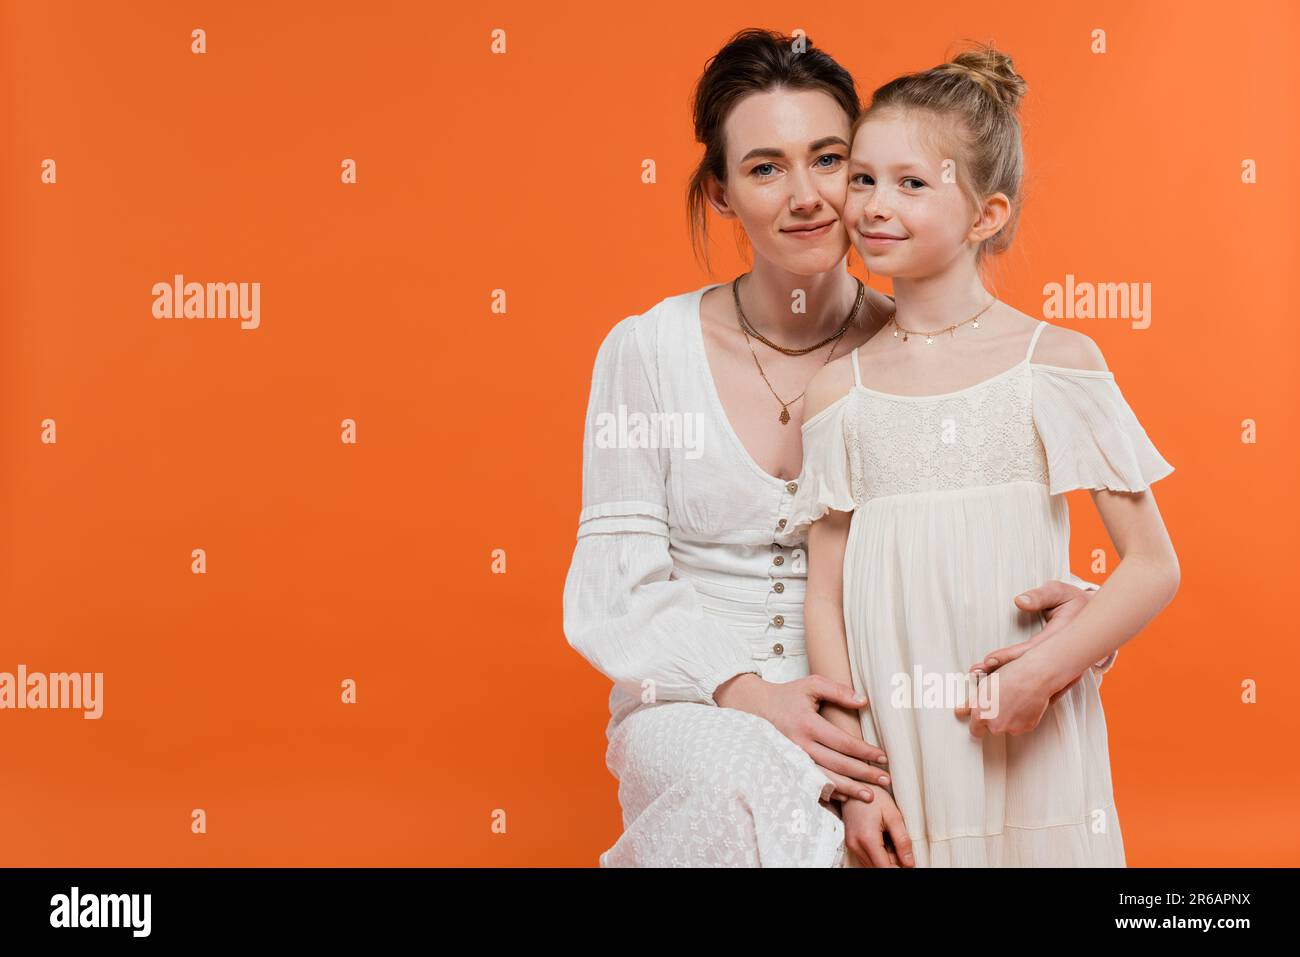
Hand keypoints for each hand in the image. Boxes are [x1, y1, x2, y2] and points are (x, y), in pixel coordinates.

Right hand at [714, 673, 889, 801]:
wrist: (756, 708)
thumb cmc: (788, 695)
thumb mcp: (812, 685)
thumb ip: (838, 691)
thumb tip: (864, 702)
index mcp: (808, 724)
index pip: (844, 742)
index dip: (865, 751)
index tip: (883, 757)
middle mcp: (800, 745)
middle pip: (838, 764)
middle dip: (864, 773)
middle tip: (886, 779)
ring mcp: (793, 759)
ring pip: (826, 779)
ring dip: (850, 789)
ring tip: (871, 796)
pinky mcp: (789, 767)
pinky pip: (811, 784)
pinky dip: (830, 792)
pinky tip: (846, 796)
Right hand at [841, 785, 913, 866]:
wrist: (854, 783)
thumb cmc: (874, 795)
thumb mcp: (893, 815)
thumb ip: (902, 840)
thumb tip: (909, 862)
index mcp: (867, 839)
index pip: (885, 868)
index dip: (900, 868)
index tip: (909, 862)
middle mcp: (855, 845)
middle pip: (878, 868)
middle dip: (894, 863)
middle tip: (902, 846)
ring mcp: (851, 845)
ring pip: (872, 865)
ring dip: (886, 859)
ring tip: (891, 839)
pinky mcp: (851, 842)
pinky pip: (867, 857)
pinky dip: (878, 854)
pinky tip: (884, 839)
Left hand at [956, 649, 1055, 736]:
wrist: (1034, 675)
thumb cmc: (1009, 677)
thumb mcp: (983, 687)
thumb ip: (970, 704)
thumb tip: (960, 711)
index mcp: (981, 715)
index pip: (975, 730)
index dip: (979, 723)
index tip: (981, 718)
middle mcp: (995, 725)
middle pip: (992, 729)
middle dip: (995, 719)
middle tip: (1001, 703)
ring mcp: (1012, 728)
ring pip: (1007, 727)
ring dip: (1009, 719)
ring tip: (1013, 700)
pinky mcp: (1026, 727)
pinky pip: (1021, 726)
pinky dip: (1021, 718)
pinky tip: (1023, 704)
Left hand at [960, 579, 1103, 707]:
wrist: (1096, 615)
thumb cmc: (1074, 600)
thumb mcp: (1060, 592)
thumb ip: (1041, 596)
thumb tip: (1020, 601)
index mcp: (1060, 638)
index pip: (1030, 651)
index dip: (1008, 657)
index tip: (988, 659)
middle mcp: (1059, 655)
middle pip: (1026, 668)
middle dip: (1000, 672)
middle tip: (975, 672)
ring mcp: (1058, 663)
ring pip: (1028, 674)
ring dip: (1004, 677)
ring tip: (978, 678)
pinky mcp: (1055, 667)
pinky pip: (1033, 674)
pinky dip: (1014, 678)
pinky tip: (996, 682)